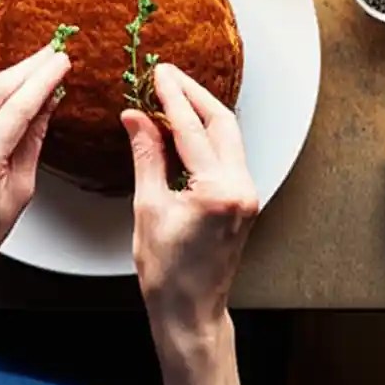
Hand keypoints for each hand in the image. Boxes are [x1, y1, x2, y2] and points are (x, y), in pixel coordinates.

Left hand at [0, 46, 69, 300]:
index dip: (43, 80)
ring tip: (38, 65)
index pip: (17, 108)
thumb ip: (32, 143)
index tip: (61, 61)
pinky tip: (11, 88)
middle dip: (27, 67)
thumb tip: (48, 103)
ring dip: (11, 77)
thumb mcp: (18, 194)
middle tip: (53, 51)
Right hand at [123, 63, 257, 384]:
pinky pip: (228, 154)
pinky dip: (207, 135)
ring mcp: (247, 194)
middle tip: (167, 74)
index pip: (192, 130)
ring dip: (201, 112)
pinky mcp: (244, 199)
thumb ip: (146, 156)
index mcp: (218, 191)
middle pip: (221, 123)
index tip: (157, 73)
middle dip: (193, 95)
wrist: (191, 311)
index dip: (172, 97)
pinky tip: (185, 127)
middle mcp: (241, 188)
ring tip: (173, 94)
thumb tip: (137, 118)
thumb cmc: (167, 273)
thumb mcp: (148, 208)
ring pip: (228, 136)